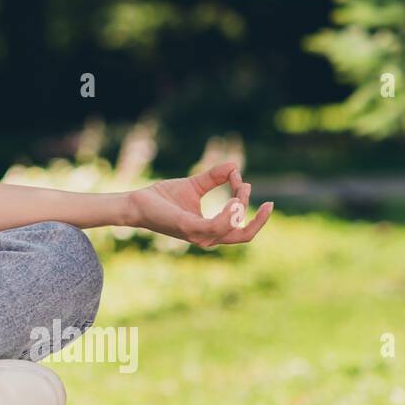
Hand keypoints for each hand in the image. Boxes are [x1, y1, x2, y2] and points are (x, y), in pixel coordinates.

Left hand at [126, 161, 272, 247]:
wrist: (137, 202)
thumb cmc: (164, 198)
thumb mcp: (195, 185)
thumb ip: (215, 177)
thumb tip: (235, 166)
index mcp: (210, 230)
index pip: (239, 225)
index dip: (245, 202)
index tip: (239, 179)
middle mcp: (207, 237)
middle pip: (244, 236)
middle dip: (259, 220)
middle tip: (267, 202)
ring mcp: (198, 235)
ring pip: (233, 228)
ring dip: (241, 206)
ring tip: (240, 186)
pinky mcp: (189, 228)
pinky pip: (217, 226)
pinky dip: (229, 214)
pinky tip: (233, 200)